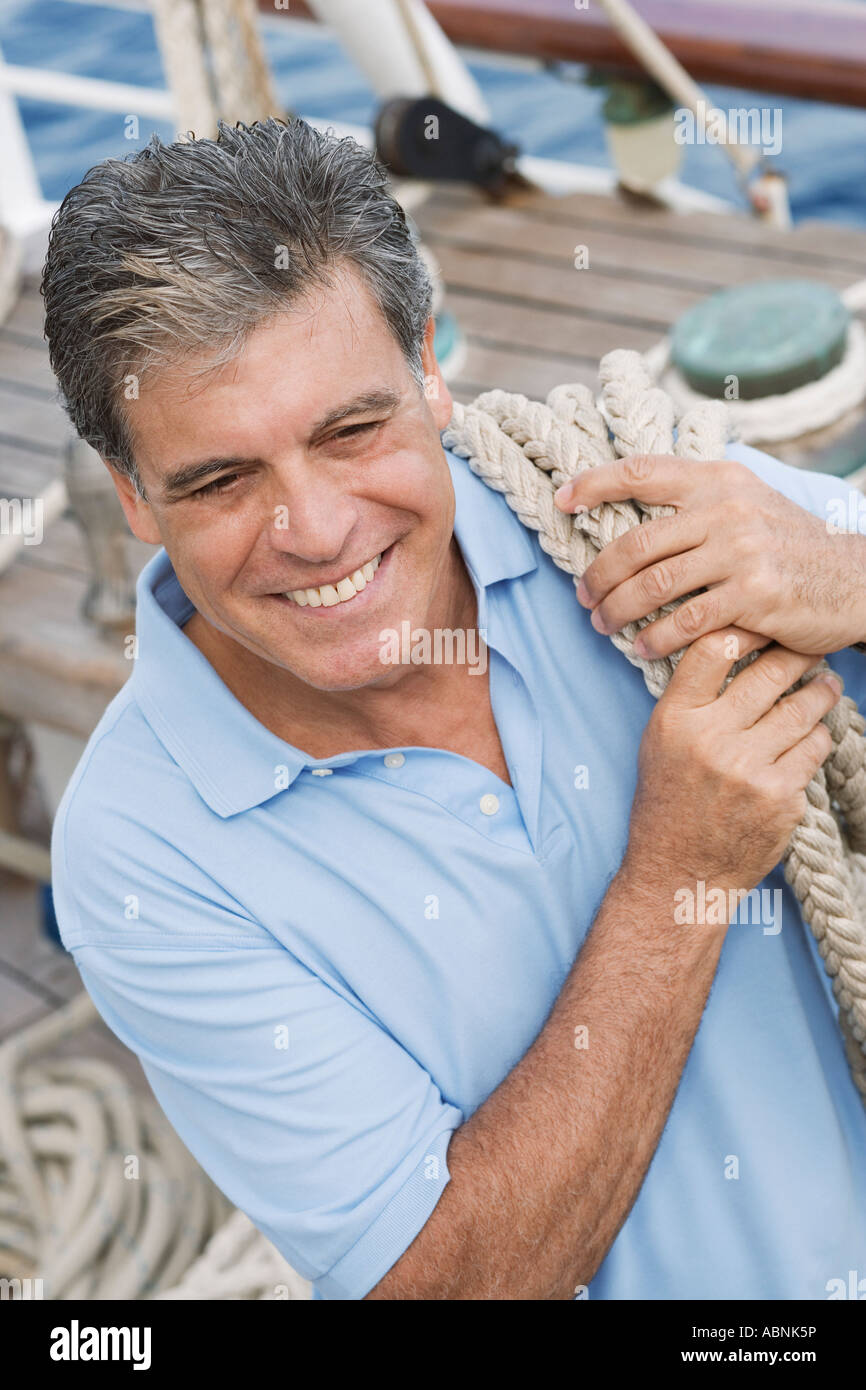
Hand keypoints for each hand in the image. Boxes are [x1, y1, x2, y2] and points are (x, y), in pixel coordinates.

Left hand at [554, 454, 865, 658]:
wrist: (856, 579)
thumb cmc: (792, 546)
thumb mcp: (751, 502)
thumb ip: (698, 501)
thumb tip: (633, 510)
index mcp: (718, 480)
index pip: (642, 471)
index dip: (594, 484)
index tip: (562, 501)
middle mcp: (726, 509)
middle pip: (635, 543)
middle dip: (598, 575)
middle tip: (583, 597)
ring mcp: (740, 552)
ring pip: (653, 585)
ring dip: (618, 611)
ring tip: (603, 625)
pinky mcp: (752, 595)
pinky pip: (685, 622)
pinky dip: (655, 639)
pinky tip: (643, 647)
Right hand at [622, 628, 840, 897]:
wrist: (680, 872)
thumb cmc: (668, 804)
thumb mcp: (659, 744)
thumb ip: (690, 701)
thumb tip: (732, 651)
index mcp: (675, 721)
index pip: (713, 650)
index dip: (744, 631)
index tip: (762, 629)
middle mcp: (711, 740)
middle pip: (768, 673)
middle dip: (797, 655)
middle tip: (810, 648)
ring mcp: (749, 769)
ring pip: (801, 709)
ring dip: (819, 692)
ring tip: (825, 684)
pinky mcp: (781, 797)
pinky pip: (814, 748)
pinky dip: (816, 738)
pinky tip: (812, 735)